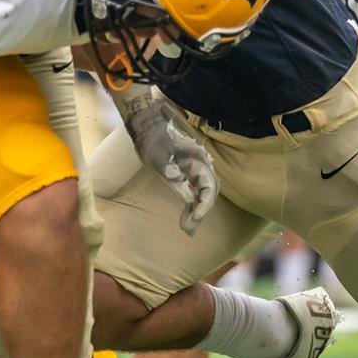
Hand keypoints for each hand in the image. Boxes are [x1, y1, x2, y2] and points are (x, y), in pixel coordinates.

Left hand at [121, 93, 216, 235]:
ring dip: (196, 211)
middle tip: (187, 230)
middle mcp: (201, 166)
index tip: (194, 218)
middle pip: (208, 194)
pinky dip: (192, 205)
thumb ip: (169, 168)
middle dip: (199, 213)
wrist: (148, 127)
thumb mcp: (157, 154)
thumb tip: (179, 181)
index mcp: (198, 161)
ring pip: (203, 195)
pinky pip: (195, 192)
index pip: (208, 188)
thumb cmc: (153, 140)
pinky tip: (185, 217)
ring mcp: (196, 170)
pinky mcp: (189, 174)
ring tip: (187, 229)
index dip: (203, 205)